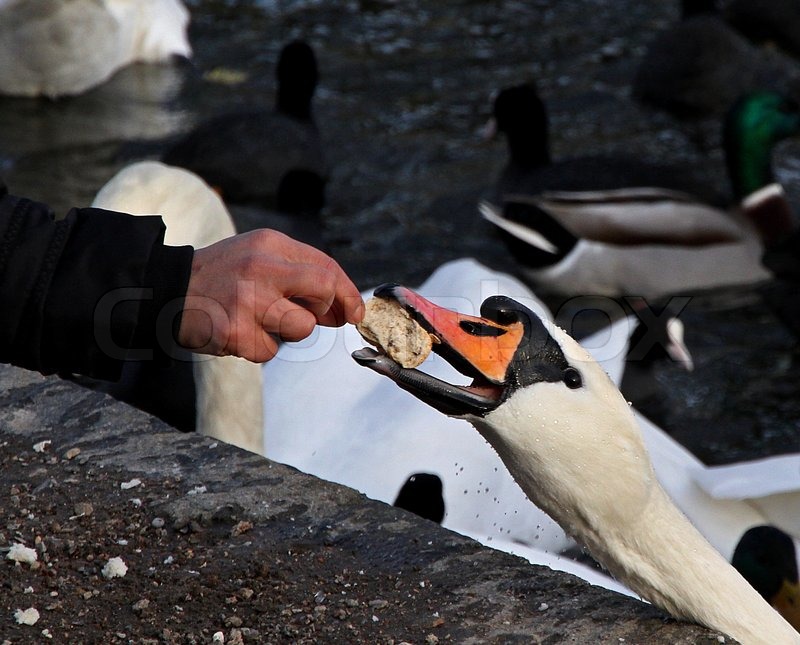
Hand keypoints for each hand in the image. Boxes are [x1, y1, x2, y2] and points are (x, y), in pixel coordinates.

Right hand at [178, 229, 363, 361]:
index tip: (355, 311)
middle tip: (326, 319)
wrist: (165, 290)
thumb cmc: (222, 275)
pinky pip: (271, 350)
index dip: (348, 293)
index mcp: (270, 244)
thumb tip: (340, 309)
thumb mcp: (258, 255)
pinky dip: (261, 346)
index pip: (327, 267)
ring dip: (289, 331)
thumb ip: (299, 273)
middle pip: (324, 291)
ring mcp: (248, 301)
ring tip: (261, 319)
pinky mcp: (235, 333)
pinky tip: (240, 331)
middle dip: (332, 310)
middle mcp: (261, 268)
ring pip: (302, 328)